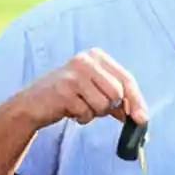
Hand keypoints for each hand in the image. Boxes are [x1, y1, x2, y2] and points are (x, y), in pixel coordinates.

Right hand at [13, 48, 149, 128]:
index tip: (142, 119)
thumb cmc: (68, 97)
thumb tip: (140, 117)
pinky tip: (68, 110)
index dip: (136, 100)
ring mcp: (74, 74)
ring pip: (104, 105)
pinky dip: (81, 118)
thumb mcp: (95, 91)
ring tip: (79, 106)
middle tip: (96, 109)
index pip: (126, 79)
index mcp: (97, 56)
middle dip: (111, 108)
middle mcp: (86, 60)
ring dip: (94, 113)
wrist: (32, 104)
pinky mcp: (64, 90)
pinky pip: (87, 113)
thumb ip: (118, 100)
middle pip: (118, 93)